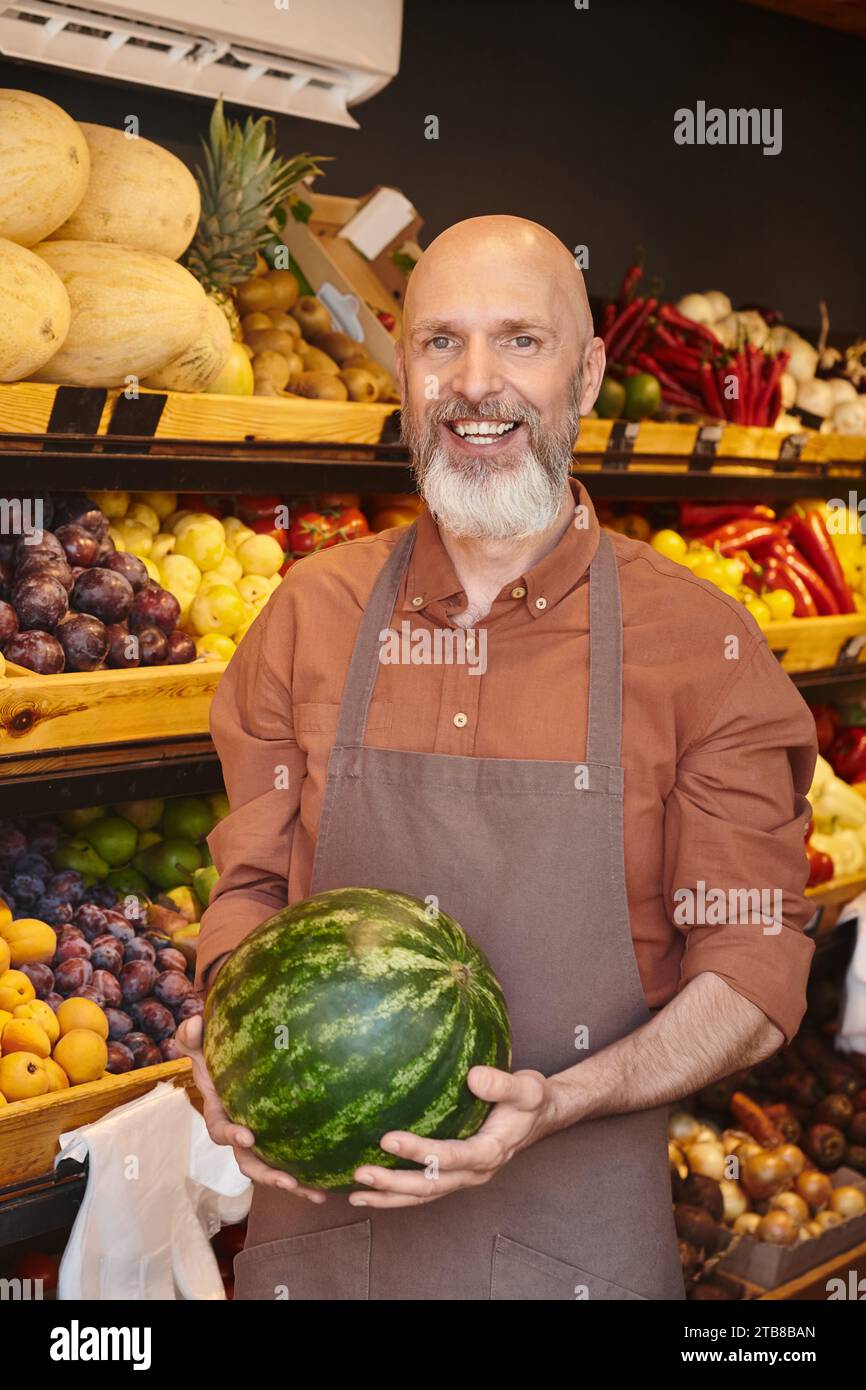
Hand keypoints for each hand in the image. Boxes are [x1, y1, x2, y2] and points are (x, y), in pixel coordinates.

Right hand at [175, 1015, 325, 1203]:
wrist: (239, 1062)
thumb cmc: (218, 1056)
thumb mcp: (201, 1046)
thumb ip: (192, 1037)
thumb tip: (194, 1021)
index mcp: (219, 1116)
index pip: (221, 1130)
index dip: (233, 1136)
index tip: (249, 1137)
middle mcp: (239, 1136)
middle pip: (249, 1162)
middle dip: (267, 1174)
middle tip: (286, 1180)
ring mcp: (261, 1143)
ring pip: (272, 1170)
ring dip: (292, 1183)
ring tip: (316, 1193)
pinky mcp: (280, 1143)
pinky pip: (292, 1162)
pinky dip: (308, 1175)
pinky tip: (330, 1184)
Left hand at [348, 1066, 559, 1208]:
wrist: (542, 1116)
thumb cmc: (531, 1100)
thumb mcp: (526, 1088)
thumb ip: (502, 1084)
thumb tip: (474, 1075)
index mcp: (488, 1153)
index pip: (448, 1157)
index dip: (418, 1151)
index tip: (387, 1139)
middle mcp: (474, 1173)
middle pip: (430, 1186)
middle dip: (393, 1184)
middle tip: (360, 1173)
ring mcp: (464, 1177)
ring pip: (424, 1195)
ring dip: (390, 1196)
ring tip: (356, 1194)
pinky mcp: (456, 1174)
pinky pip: (425, 1189)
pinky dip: (397, 1194)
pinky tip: (371, 1190)